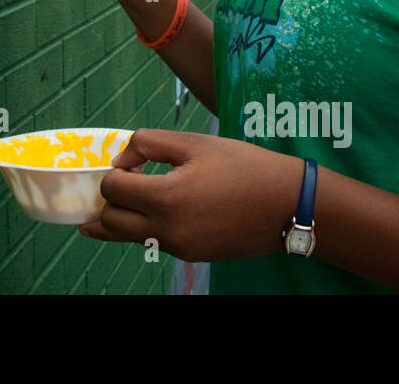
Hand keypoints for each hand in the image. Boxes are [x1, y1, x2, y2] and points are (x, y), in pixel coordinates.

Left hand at [78, 128, 302, 261]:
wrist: (288, 204)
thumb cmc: (242, 166)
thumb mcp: (193, 142)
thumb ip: (147, 144)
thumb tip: (120, 160)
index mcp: (166, 198)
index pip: (112, 188)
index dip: (115, 171)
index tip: (132, 162)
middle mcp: (167, 230)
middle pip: (110, 222)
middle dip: (110, 200)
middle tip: (126, 182)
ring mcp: (179, 248)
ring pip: (130, 237)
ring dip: (125, 217)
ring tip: (133, 198)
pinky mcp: (192, 256)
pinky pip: (155, 242)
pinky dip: (149, 227)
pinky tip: (163, 209)